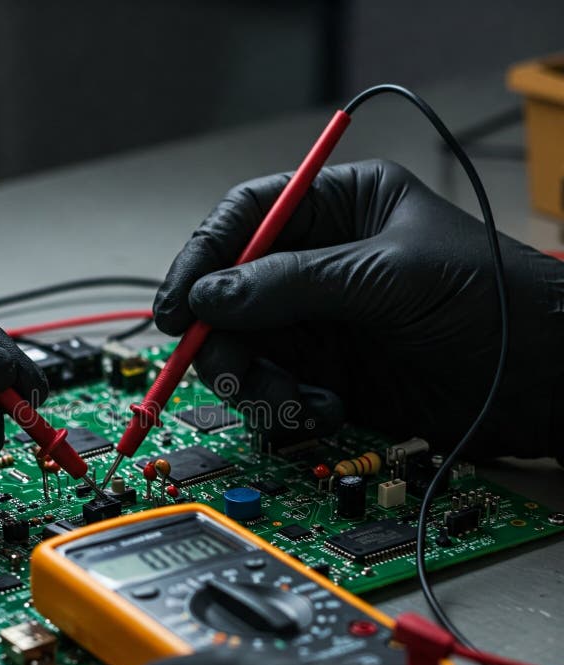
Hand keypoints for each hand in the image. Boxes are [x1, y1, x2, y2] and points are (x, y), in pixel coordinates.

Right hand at [154, 159, 563, 456]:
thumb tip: (208, 296)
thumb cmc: (489, 300)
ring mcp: (318, 324)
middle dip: (223, 338)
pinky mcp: (324, 375)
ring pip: (243, 350)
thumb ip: (292, 284)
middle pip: (228, 294)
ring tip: (295, 403)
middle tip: (231, 371)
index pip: (243, 220)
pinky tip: (327, 411)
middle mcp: (316, 266)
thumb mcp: (389, 277)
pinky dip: (284, 409)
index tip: (178, 306)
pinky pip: (272, 390)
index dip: (201, 259)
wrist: (542, 382)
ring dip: (255, 384)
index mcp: (336, 212)